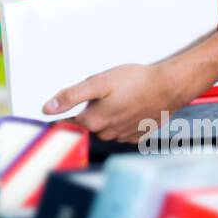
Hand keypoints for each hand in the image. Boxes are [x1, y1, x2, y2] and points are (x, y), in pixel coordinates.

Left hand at [44, 63, 192, 143]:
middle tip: (99, 93)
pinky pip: (120, 130)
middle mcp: (107, 133)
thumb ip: (71, 96)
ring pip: (104, 127)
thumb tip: (48, 108)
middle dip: (87, 110)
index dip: (62, 115)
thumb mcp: (99, 82)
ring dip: (104, 116)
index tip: (58, 110)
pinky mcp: (136, 134)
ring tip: (117, 97)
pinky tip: (127, 106)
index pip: (68, 123)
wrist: (169, 87)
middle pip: (86, 125)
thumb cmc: (136, 81)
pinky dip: (120, 120)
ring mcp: (123, 135)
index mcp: (94, 121)